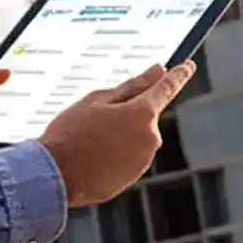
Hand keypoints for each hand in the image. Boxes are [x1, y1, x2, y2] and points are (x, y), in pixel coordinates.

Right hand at [38, 61, 195, 207]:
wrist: (55, 175)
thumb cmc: (72, 132)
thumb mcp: (97, 100)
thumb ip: (133, 86)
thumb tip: (158, 71)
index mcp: (142, 113)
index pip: (167, 88)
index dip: (179, 75)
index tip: (187, 65)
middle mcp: (150, 138)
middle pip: (144, 116)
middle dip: (125, 113)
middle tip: (93, 119)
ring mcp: (143, 160)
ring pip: (135, 138)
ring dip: (119, 135)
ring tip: (88, 141)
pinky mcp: (133, 177)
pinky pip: (127, 158)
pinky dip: (114, 154)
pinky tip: (91, 157)